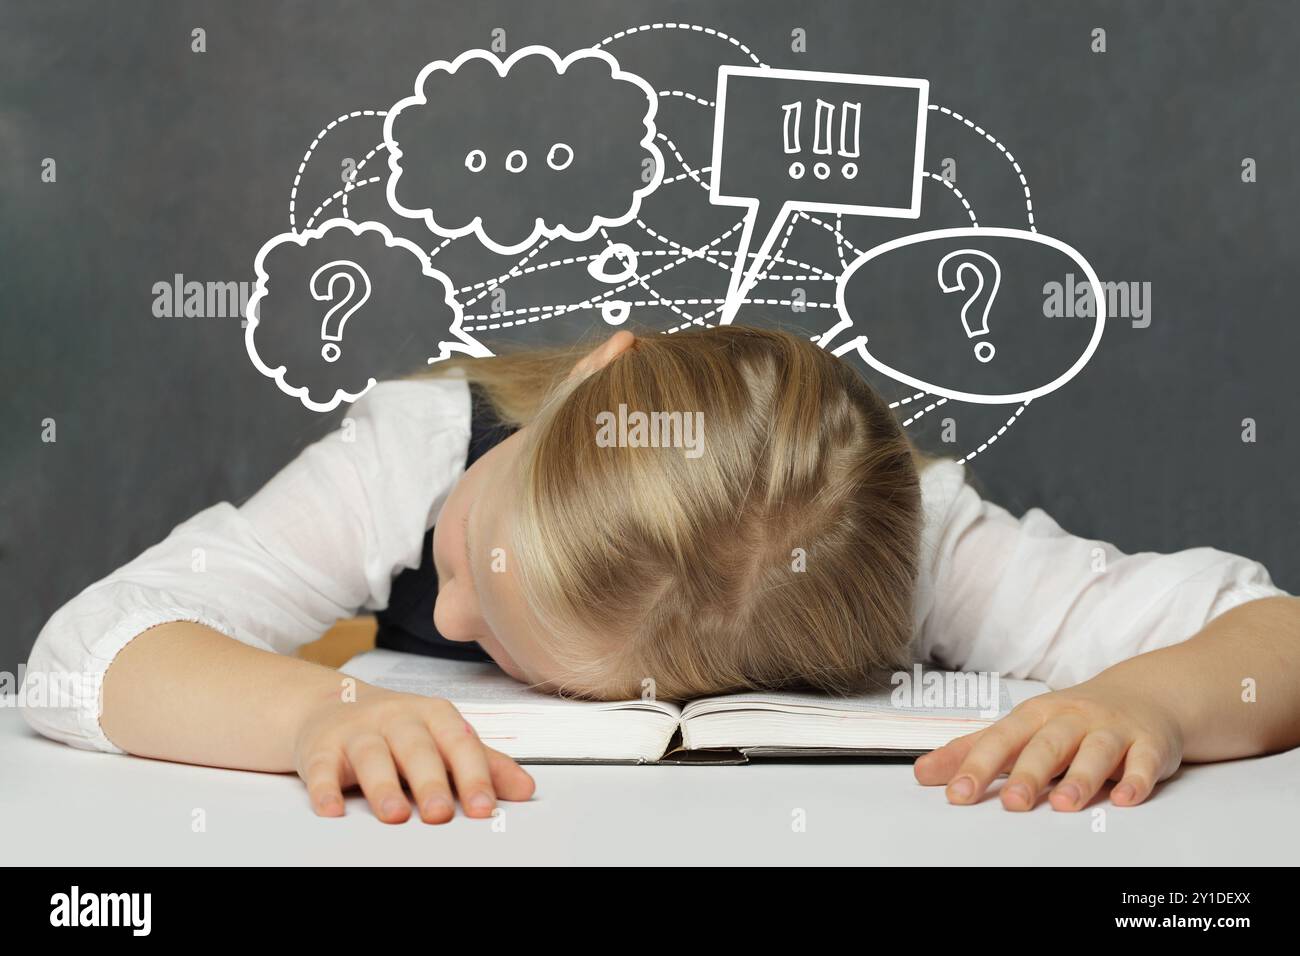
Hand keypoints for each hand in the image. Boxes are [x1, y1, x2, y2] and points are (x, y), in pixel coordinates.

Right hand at [292, 684, 534, 822]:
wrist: (332, 706)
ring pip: (371, 755)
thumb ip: (484, 764)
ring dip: (383, 786)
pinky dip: (324, 789)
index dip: (473, 775)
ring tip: (396, 816)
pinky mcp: (321, 747)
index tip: (484, 808)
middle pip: (416, 748)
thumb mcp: (443, 739)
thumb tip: (527, 791)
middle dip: (430, 781)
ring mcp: (357, 730)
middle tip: (441, 814)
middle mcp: (397, 717)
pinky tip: (332, 811)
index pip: (459, 743)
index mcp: (434, 715)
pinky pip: (321, 767)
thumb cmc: (400, 729)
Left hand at [914, 678, 1184, 810]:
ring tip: (1065, 804)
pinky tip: (1125, 800)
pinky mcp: (1149, 745)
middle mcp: (1072, 719)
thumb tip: (923, 773)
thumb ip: (973, 751)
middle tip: (1012, 804)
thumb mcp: (1021, 728)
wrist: (1143, 695)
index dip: (978, 765)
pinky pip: (1144, 762)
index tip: (957, 793)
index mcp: (1035, 715)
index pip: (1001, 739)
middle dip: (1029, 774)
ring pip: (1096, 752)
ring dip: (1081, 777)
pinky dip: (1136, 780)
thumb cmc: (1071, 718)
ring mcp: (1112, 730)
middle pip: (1047, 745)